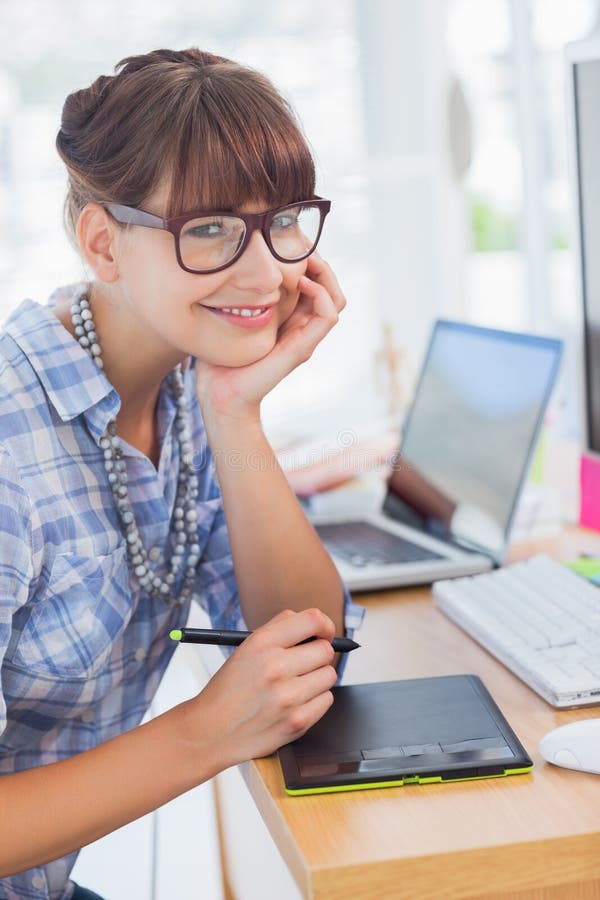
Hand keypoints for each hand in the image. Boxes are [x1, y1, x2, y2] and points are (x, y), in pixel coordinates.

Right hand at [183, 608, 337, 766]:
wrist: (210, 732)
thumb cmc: (229, 690)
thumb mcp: (246, 648)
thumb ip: (280, 630)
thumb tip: (318, 625)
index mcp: (262, 643)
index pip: (313, 620)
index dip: (325, 626)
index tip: (324, 633)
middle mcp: (275, 667)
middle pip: (326, 650)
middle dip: (317, 656)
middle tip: (303, 665)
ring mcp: (288, 696)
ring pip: (329, 675)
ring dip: (317, 679)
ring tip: (295, 686)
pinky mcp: (297, 722)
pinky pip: (326, 700)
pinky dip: (315, 701)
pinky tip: (295, 703)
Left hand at [195, 253, 345, 425]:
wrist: (219, 393)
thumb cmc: (219, 356)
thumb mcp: (230, 314)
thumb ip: (239, 292)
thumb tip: (230, 258)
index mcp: (289, 318)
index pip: (316, 282)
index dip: (308, 259)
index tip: (288, 242)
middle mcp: (302, 327)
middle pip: (331, 287)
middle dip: (320, 262)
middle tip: (299, 246)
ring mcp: (305, 338)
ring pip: (337, 298)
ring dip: (325, 274)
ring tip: (303, 260)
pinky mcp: (303, 348)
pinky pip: (329, 315)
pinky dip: (321, 294)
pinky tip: (300, 282)